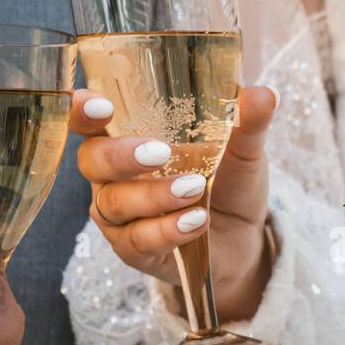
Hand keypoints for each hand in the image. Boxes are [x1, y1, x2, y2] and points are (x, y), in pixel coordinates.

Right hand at [71, 86, 277, 322]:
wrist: (244, 239)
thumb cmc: (229, 183)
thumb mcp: (244, 149)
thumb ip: (249, 121)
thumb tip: (262, 94)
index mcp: (128, 138)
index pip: (89, 120)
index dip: (82, 111)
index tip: (100, 105)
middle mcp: (113, 176)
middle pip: (92, 160)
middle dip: (120, 155)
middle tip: (160, 153)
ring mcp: (121, 215)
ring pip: (115, 203)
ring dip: (154, 195)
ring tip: (195, 188)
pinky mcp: (135, 250)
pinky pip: (137, 241)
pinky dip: (166, 230)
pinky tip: (196, 221)